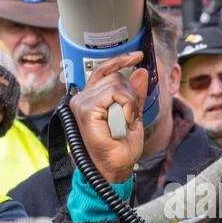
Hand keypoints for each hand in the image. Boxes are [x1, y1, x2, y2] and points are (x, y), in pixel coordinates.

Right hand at [68, 51, 147, 183]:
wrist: (116, 167)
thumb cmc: (121, 146)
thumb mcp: (133, 115)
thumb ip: (134, 94)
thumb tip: (140, 71)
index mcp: (91, 97)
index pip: (104, 69)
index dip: (120, 60)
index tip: (137, 55)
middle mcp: (83, 97)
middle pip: (116, 76)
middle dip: (131, 95)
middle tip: (129, 117)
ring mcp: (82, 102)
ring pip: (117, 83)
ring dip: (130, 104)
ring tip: (124, 123)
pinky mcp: (85, 109)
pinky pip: (115, 93)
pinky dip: (127, 106)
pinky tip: (124, 121)